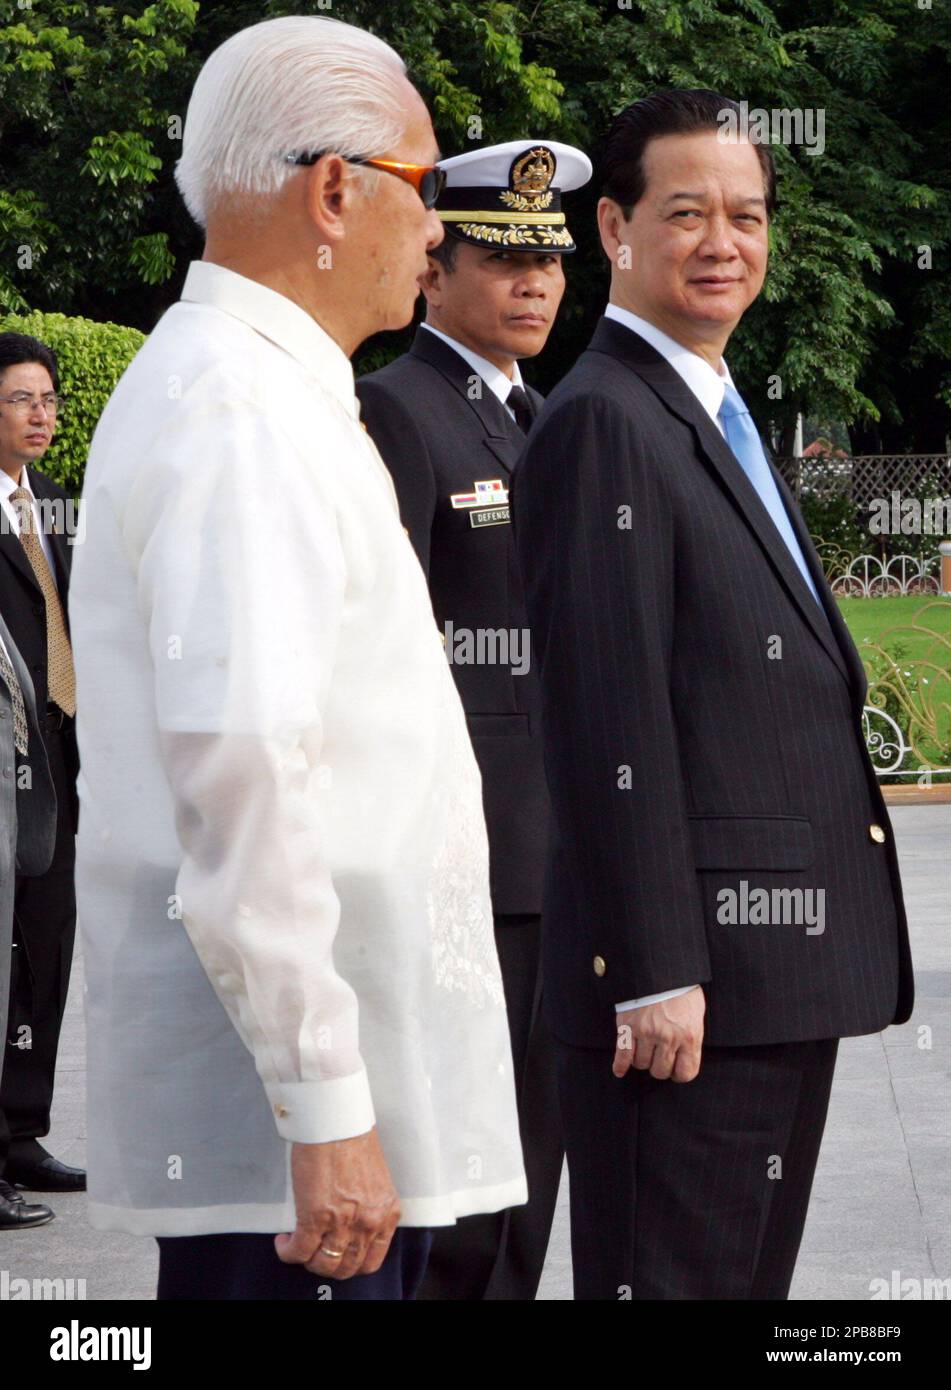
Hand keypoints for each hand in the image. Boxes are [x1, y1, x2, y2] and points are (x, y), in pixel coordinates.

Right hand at [274, 1128, 400, 1280]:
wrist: (335, 1120)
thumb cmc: (352, 1137)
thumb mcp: (374, 1178)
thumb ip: (367, 1204)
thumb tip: (351, 1219)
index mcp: (386, 1211)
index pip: (372, 1259)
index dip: (352, 1264)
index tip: (339, 1256)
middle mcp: (369, 1221)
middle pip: (348, 1267)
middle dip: (329, 1265)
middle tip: (315, 1253)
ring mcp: (343, 1222)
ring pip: (324, 1264)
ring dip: (308, 1260)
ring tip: (298, 1246)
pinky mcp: (315, 1217)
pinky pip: (300, 1251)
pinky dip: (289, 1252)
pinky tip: (284, 1242)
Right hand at [613, 986, 705, 1082]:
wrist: (659, 966)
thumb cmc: (680, 988)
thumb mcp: (695, 1013)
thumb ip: (691, 1036)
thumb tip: (686, 1054)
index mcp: (689, 1035)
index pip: (685, 1073)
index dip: (679, 1073)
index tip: (676, 1068)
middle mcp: (668, 1037)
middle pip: (660, 1071)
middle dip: (659, 1066)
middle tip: (659, 1056)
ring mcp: (646, 1033)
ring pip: (641, 1064)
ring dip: (642, 1059)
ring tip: (645, 1049)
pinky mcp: (628, 1026)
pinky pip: (622, 1055)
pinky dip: (620, 1066)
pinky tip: (620, 1070)